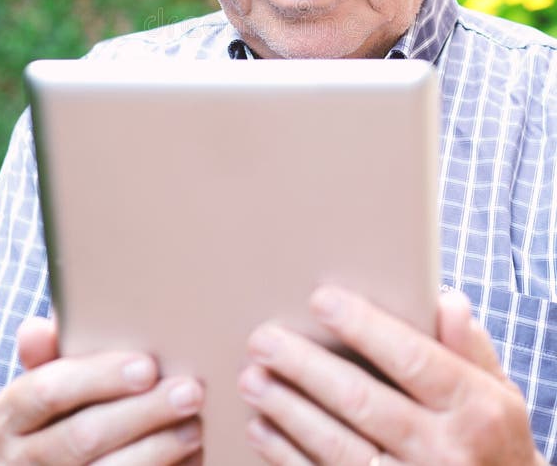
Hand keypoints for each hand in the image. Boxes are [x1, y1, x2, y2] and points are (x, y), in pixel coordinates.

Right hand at [0, 317, 203, 464]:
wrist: (49, 465)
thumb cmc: (59, 411)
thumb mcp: (47, 378)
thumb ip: (49, 352)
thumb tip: (40, 326)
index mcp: (10, 416)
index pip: (50, 391)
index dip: (100, 377)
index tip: (148, 367)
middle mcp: (19, 460)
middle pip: (83, 436)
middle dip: (142, 413)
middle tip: (190, 392)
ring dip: (157, 450)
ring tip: (194, 426)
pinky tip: (190, 458)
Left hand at [238, 287, 541, 464]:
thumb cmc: (492, 439)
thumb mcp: (497, 390)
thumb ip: (469, 346)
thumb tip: (445, 300)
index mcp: (473, 407)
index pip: (411, 358)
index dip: (364, 327)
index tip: (321, 299)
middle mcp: (443, 450)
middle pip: (362, 402)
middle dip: (306, 368)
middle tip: (264, 339)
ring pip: (338, 448)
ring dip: (288, 411)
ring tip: (253, 378)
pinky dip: (288, 456)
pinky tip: (263, 429)